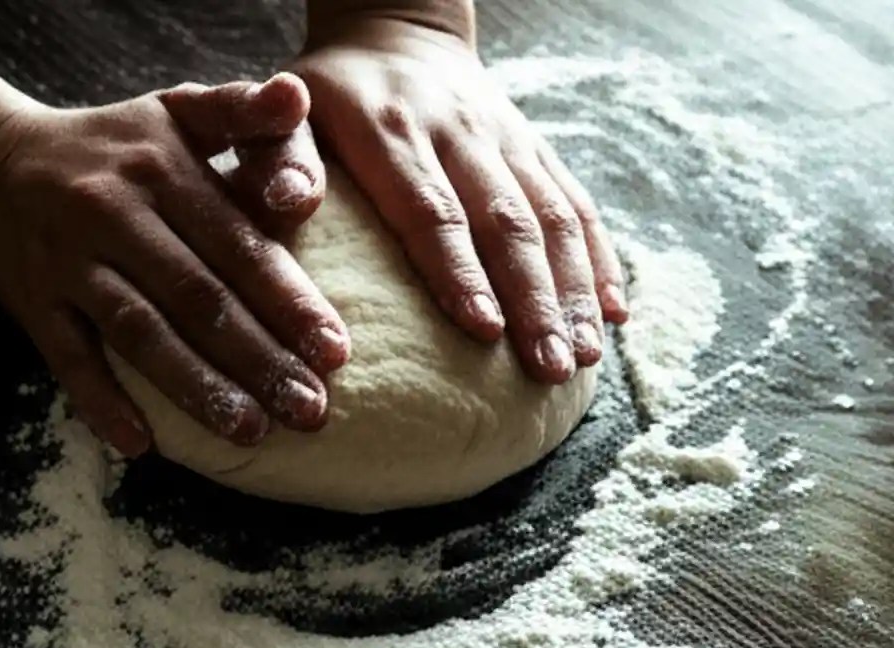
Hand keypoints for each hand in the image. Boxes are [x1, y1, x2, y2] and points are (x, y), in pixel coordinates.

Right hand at [0, 73, 348, 456]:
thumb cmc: (113, 144)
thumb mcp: (176, 109)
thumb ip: (242, 110)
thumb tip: (299, 95)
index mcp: (163, 171)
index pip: (237, 245)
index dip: (287, 300)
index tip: (335, 351)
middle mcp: (116, 215)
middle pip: (197, 298)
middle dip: (259, 359)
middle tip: (311, 410)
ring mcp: (69, 263)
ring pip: (139, 333)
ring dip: (196, 388)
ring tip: (251, 433)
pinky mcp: (33, 302)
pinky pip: (67, 358)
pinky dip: (101, 401)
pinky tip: (142, 445)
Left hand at [291, 17, 628, 383]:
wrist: (393, 31)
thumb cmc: (327, 96)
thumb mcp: (287, 112)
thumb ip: (279, 155)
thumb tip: (287, 203)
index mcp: (390, 130)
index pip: (431, 208)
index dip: (459, 269)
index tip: (484, 329)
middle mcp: (458, 131)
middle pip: (504, 221)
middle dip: (534, 298)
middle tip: (550, 368)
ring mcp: (505, 137)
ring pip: (552, 214)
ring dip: (574, 287)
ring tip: (586, 354)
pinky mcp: (534, 145)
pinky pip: (576, 201)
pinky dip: (600, 257)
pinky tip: (614, 311)